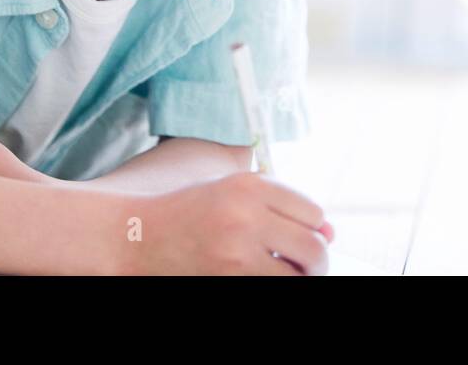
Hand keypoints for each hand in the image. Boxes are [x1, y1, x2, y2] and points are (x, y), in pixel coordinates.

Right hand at [125, 170, 334, 274]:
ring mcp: (238, 248)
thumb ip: (278, 206)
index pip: (312, 212)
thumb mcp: (231, 193)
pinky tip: (263, 277)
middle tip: (304, 267)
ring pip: (302, 270)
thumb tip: (330, 234)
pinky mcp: (229, 276)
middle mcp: (247, 212)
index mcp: (249, 184)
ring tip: (286, 274)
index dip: (314, 230)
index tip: (302, 239)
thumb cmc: (186, 213)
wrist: (136, 236)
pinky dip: (279, 282)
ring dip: (302, 277)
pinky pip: (276, 283)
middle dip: (315, 260)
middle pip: (314, 244)